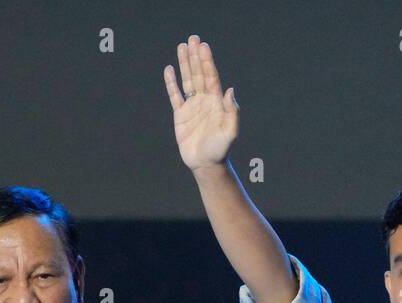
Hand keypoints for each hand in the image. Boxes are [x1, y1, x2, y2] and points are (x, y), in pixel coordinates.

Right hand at [163, 34, 238, 170]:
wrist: (206, 164)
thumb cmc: (220, 150)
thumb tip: (230, 90)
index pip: (211, 77)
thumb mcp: (230, 132)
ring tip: (181, 47)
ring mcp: (192, 107)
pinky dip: (171, 83)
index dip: (207, 61)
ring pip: (187, 80)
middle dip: (195, 56)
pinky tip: (169, 69)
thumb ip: (232, 111)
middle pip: (198, 74)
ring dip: (184, 64)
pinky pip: (175, 95)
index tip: (203, 46)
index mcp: (217, 102)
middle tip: (192, 38)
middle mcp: (205, 101)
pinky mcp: (180, 115)